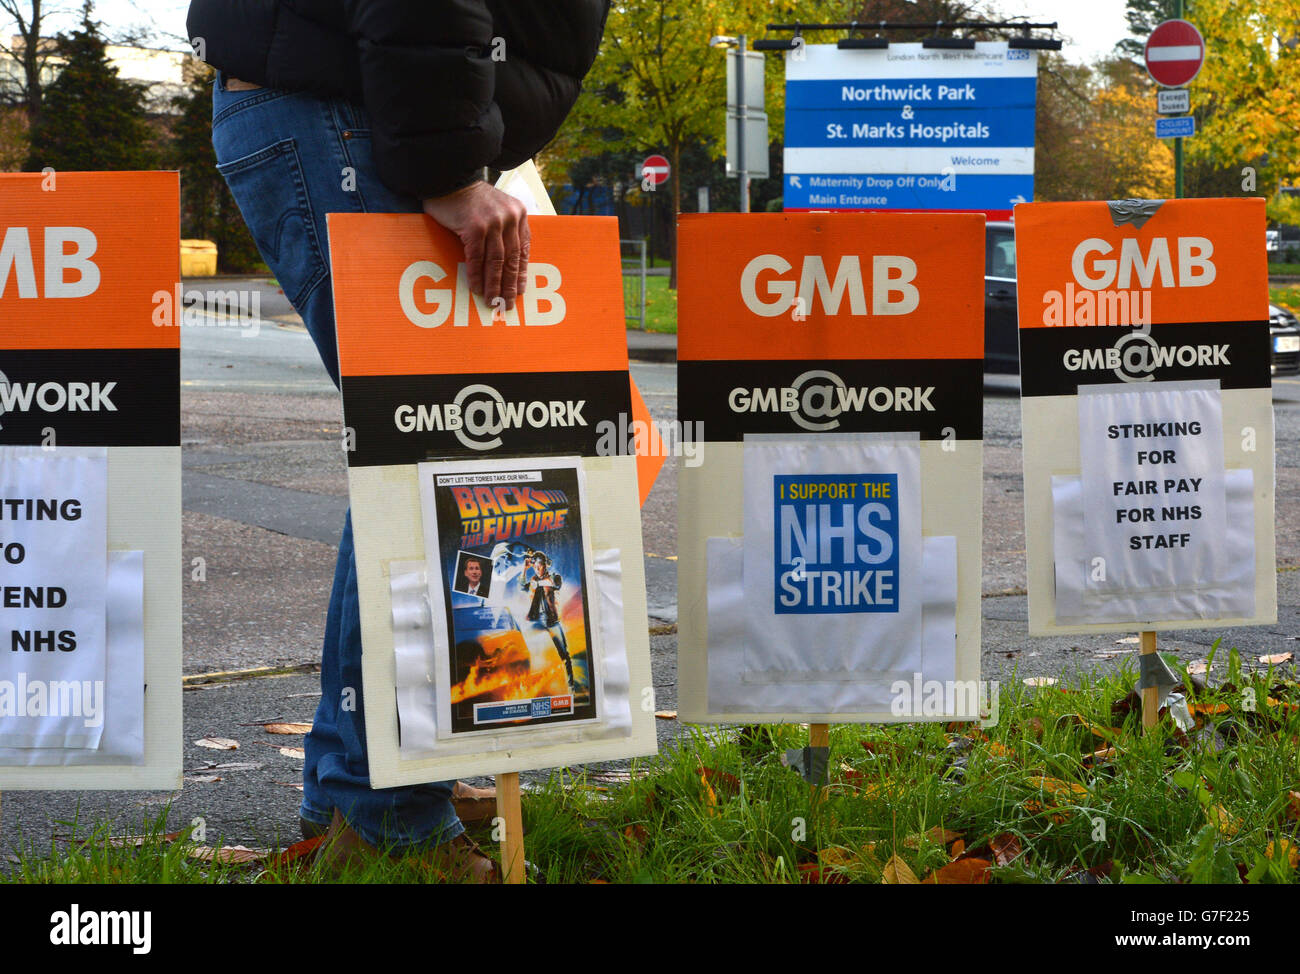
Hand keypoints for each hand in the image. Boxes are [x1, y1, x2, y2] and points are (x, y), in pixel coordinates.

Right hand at [422, 182, 528, 310]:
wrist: (449, 180)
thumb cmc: (470, 199)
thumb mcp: (496, 210)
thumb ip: (505, 229)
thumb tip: (506, 264)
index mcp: (519, 214)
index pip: (523, 249)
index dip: (521, 272)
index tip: (520, 290)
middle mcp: (510, 218)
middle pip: (511, 259)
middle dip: (509, 284)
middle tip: (508, 303)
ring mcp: (493, 222)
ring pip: (496, 262)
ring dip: (494, 285)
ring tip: (492, 301)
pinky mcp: (475, 227)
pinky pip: (477, 258)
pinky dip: (477, 275)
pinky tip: (477, 288)